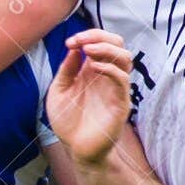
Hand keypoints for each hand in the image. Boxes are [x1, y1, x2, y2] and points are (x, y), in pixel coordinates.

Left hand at [47, 29, 132, 165]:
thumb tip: (76, 47)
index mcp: (93, 70)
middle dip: (99, 36)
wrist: (76, 149)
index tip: (70, 42)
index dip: (88, 35)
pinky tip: (93, 68)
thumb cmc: (68, 122)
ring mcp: (115, 89)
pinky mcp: (120, 103)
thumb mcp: (59, 91)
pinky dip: (109, 69)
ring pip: (125, 58)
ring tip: (88, 50)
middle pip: (118, 43)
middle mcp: (107, 76)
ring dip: (107, 48)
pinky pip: (122, 80)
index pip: (101, 42)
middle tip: (80, 42)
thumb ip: (67, 69)